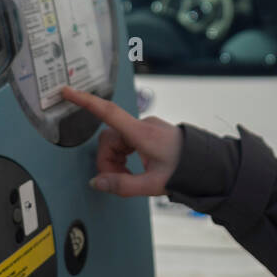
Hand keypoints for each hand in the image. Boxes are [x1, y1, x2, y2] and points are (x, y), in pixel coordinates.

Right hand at [61, 85, 182, 196]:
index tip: (68, 92)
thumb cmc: (185, 171)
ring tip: (130, 175)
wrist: (208, 165)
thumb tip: (97, 182)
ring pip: (117, 140)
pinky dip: (125, 155)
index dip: (85, 101)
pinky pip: (127, 140)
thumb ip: (121, 185)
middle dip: (108, 159)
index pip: (108, 112)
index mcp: (143, 134)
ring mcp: (147, 127)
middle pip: (110, 138)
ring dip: (117, 159)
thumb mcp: (152, 185)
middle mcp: (144, 125)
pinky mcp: (150, 131)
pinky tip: (135, 167)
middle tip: (118, 178)